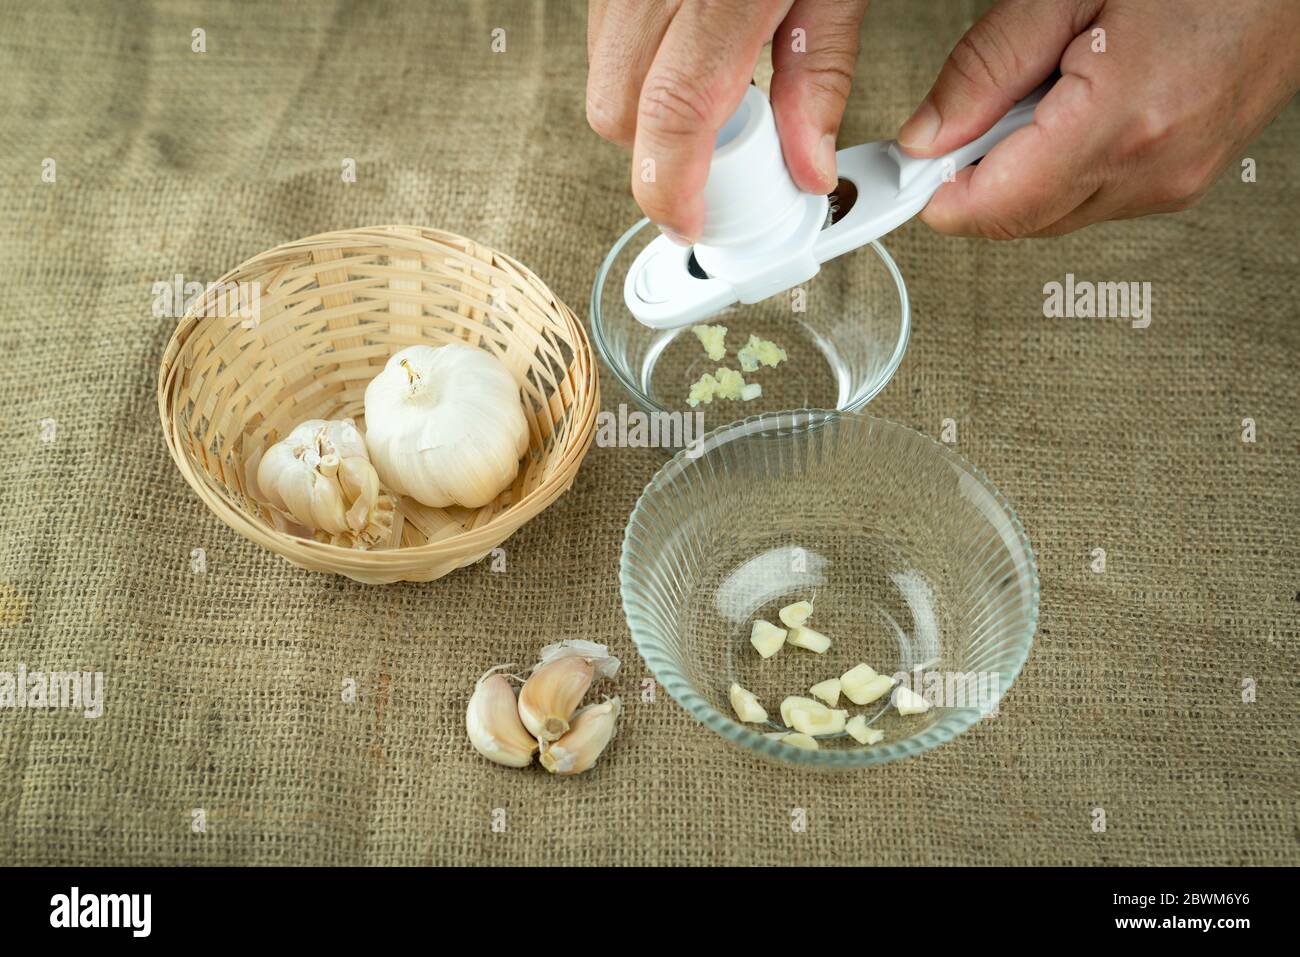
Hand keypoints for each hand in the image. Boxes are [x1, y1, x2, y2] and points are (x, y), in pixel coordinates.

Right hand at [586, 0, 870, 243]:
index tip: (690, 223)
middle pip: (615, 107)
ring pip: (600, 71)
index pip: (670, 112)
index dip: (671, 187)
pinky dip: (639, 59)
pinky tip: (692, 46)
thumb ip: (823, 72)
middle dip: (659, 151)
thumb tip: (807, 165)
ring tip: (716, 90)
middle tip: (722, 158)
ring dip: (646, 106)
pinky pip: (603, 28)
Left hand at [898, 0, 1299, 237]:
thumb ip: (985, 71)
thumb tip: (927, 137)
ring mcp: (1174, 183)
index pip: (992, 208)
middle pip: (1017, 219)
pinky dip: (1066, 166)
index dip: (935, 196)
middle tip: (972, 114)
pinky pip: (1095, 199)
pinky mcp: (1184, 181)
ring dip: (1025, 170)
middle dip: (976, 178)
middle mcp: (1152, 170)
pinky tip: (1082, 106)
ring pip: (1053, 215)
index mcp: (1121, 122)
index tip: (902, 177)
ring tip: (1050, 89)